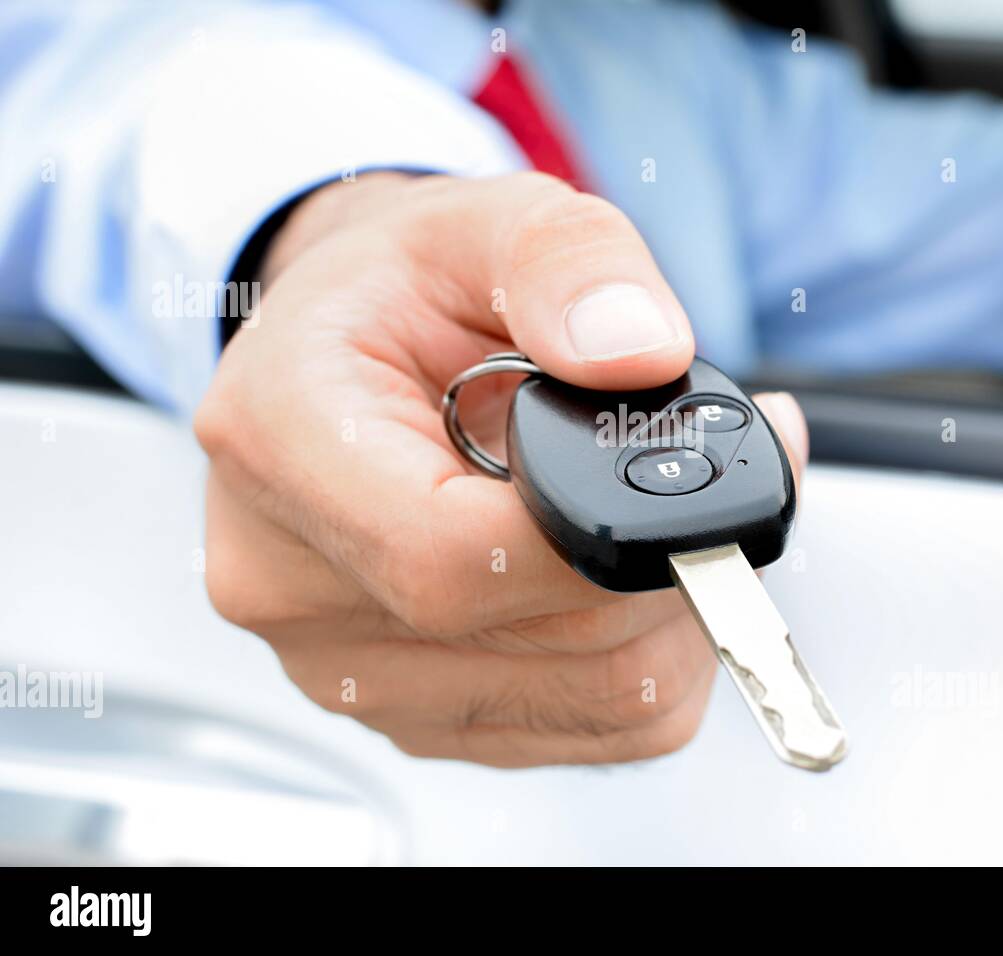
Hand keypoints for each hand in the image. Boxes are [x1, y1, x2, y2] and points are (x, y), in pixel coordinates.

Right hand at [195, 172, 808, 766]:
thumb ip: (569, 265)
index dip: (600, 537)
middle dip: (666, 557)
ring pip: (594, 697)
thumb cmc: (408, 293)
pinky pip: (593, 729)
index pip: (448, 557)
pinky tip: (619, 577)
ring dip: (672, 608)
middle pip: (543, 638)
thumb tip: (644, 356)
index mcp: (280, 442)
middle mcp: (287, 582)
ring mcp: (347, 668)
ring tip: (648, 513)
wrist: (352, 356)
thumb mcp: (487, 221)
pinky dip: (650, 655)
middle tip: (698, 474)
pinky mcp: (415, 715)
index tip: (687, 485)